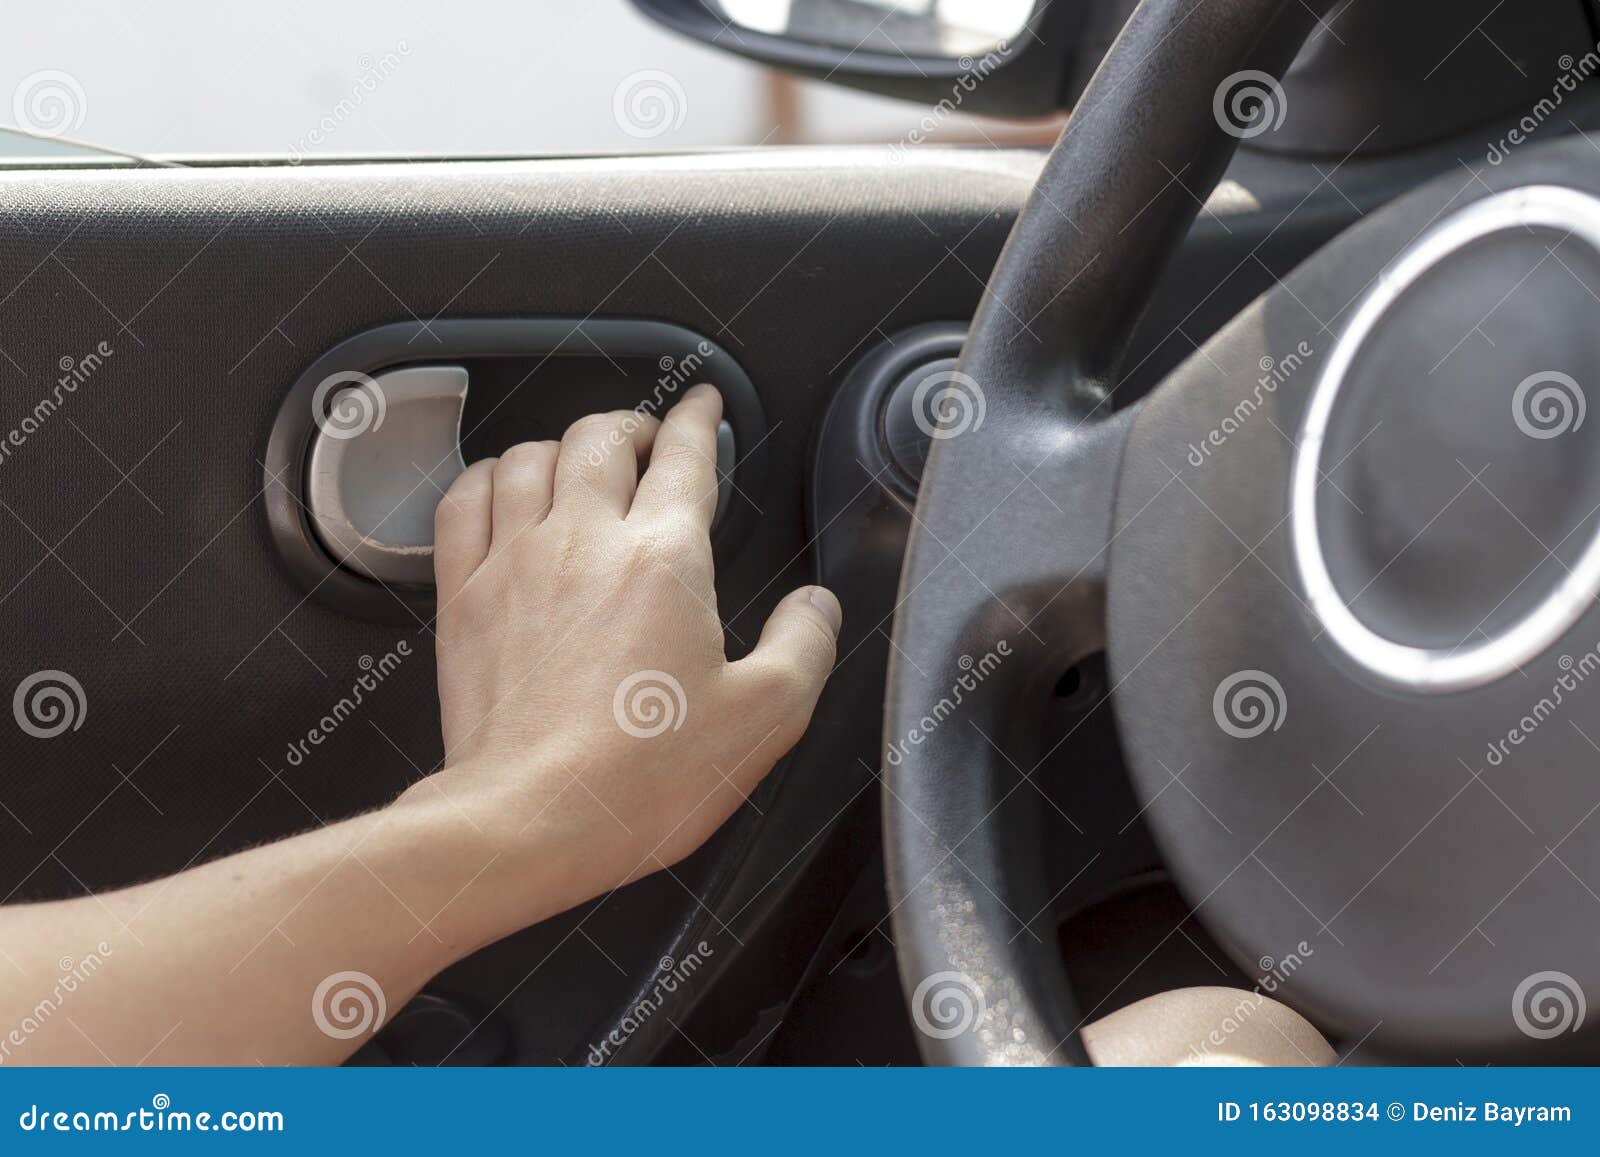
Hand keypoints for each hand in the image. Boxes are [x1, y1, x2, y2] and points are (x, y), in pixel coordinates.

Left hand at [411, 384, 841, 926]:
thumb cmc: (643, 775)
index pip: (686, 456)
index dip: (701, 419)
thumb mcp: (764, 719)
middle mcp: (584, 540)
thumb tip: (816, 605)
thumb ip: (803, 645)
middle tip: (651, 439)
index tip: (705, 405)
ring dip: (563, 446)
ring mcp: (514, 562)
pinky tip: (504, 491)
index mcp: (665, 558)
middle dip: (633, 424)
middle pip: (602, 437)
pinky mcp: (463, 598)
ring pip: (530, 457)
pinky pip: (464, 501)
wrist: (529, 820)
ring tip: (582, 463)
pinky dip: (489, 479)